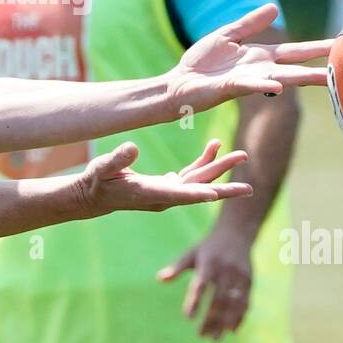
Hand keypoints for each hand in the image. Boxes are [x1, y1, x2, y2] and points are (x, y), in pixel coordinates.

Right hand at [73, 141, 251, 215]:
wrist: (94, 197)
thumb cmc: (96, 182)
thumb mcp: (102, 168)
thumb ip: (118, 159)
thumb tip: (132, 147)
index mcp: (150, 193)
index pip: (177, 195)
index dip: (197, 195)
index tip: (216, 196)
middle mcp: (164, 196)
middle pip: (199, 191)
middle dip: (224, 187)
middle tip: (249, 187)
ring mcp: (168, 191)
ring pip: (200, 181)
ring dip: (220, 169)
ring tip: (241, 155)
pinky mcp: (168, 184)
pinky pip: (192, 174)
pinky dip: (204, 161)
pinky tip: (215, 146)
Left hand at [157, 172, 255, 339]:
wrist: (237, 232)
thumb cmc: (209, 246)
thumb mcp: (191, 253)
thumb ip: (177, 267)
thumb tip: (160, 279)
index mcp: (208, 263)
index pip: (200, 285)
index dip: (195, 301)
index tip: (188, 317)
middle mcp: (225, 270)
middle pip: (218, 299)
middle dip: (211, 319)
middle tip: (201, 335)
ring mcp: (239, 276)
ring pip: (233, 304)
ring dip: (224, 323)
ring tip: (215, 338)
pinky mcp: (249, 280)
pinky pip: (245, 302)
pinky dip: (239, 317)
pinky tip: (232, 331)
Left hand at [166, 4, 333, 115]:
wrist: (178, 85)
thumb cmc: (201, 64)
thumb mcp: (227, 35)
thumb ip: (250, 24)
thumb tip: (275, 8)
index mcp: (261, 58)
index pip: (296, 52)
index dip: (318, 48)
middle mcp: (260, 71)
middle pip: (297, 68)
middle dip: (323, 67)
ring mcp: (248, 81)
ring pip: (282, 79)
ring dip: (304, 78)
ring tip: (329, 78)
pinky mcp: (230, 87)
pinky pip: (250, 85)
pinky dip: (264, 83)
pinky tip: (278, 83)